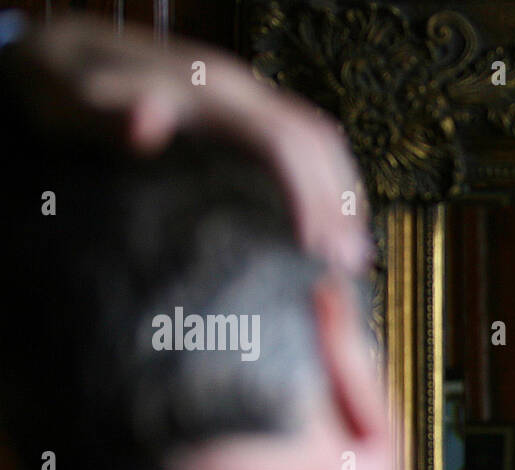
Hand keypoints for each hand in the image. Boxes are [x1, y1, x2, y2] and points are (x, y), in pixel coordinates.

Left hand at [4, 15, 372, 274]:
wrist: (61, 56)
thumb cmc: (59, 91)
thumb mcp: (67, 103)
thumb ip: (106, 113)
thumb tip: (150, 121)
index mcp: (208, 90)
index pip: (284, 143)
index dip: (310, 197)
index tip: (321, 253)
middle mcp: (239, 88)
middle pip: (317, 141)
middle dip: (341, 203)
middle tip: (352, 266)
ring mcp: (247, 96)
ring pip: (319, 137)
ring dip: (342, 192)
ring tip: (351, 251)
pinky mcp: (246, 110)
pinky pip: (305, 139)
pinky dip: (327, 180)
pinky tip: (328, 221)